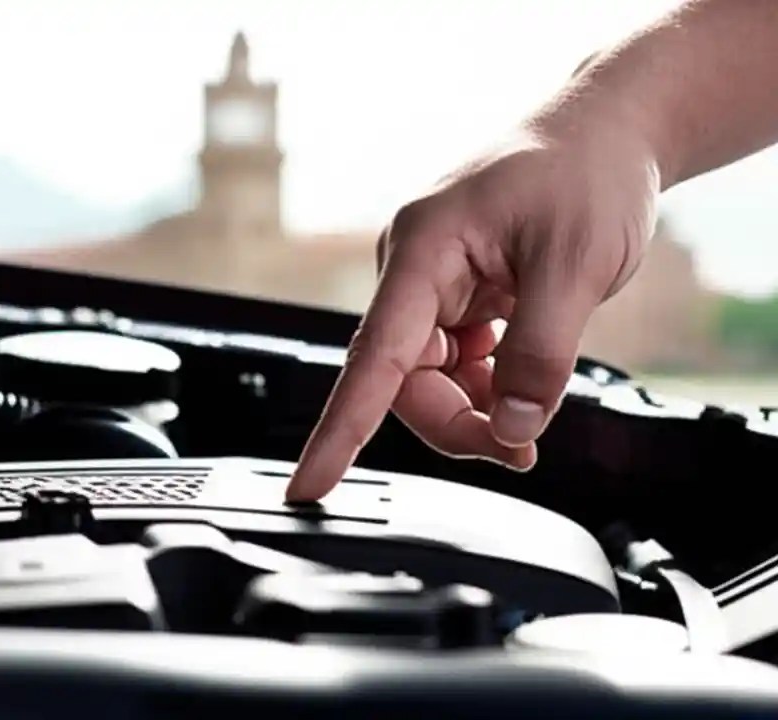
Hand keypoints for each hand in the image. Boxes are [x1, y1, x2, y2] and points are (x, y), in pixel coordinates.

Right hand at [286, 121, 659, 500]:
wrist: (606, 131)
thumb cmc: (585, 171)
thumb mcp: (576, 264)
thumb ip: (539, 353)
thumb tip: (512, 428)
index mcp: (424, 251)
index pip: (373, 359)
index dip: (339, 430)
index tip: (310, 483)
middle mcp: (415, 270)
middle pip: (403, 382)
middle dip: (457, 424)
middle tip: (519, 448)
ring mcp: (433, 283)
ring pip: (428, 380)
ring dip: (476, 409)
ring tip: (531, 414)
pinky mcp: (456, 295)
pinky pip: (453, 363)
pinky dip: (488, 387)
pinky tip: (522, 381)